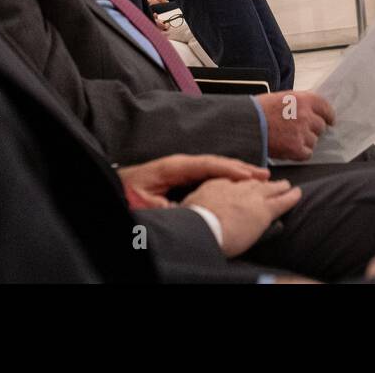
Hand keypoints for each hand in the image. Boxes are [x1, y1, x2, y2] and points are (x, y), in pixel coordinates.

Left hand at [117, 154, 267, 208]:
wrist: (110, 189)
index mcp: (173, 166)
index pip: (208, 164)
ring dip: (237, 171)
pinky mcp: (180, 176)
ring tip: (258, 176)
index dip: (230, 169)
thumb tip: (188, 212)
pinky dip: (226, 176)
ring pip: (214, 167)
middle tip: (264, 174)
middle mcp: (180, 163)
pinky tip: (238, 182)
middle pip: (216, 162)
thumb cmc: (125, 194)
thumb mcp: (144, 203)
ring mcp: (181, 168)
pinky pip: (209, 174)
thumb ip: (167, 206)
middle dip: (241, 168)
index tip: (249, 176)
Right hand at [182, 178, 301, 256]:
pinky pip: (283, 201)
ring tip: (288, 185)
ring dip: (280, 186)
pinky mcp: (265, 209)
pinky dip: (292, 197)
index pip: (233, 181)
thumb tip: (184, 208)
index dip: (241, 182)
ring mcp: (252, 196)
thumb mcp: (188, 206)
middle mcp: (237, 187)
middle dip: (263, 181)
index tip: (246, 182)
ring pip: (271, 188)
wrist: (205, 225)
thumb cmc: (194, 221)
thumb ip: (194, 204)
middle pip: (253, 182)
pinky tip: (298, 194)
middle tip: (271, 180)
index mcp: (217, 184)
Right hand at [256, 90, 334, 160]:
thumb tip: (311, 112)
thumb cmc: (259, 110)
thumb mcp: (282, 98)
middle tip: (299, 131)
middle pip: (320, 126)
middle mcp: (306, 115)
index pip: (325, 107)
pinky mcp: (296, 148)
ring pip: (313, 141)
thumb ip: (298, 104)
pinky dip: (300, 153)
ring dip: (305, 141)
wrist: (246, 124)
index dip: (328, 115)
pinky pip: (307, 153)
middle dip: (312, 129)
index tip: (330, 120)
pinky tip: (289, 148)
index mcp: (303, 99)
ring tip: (288, 139)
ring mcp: (302, 132)